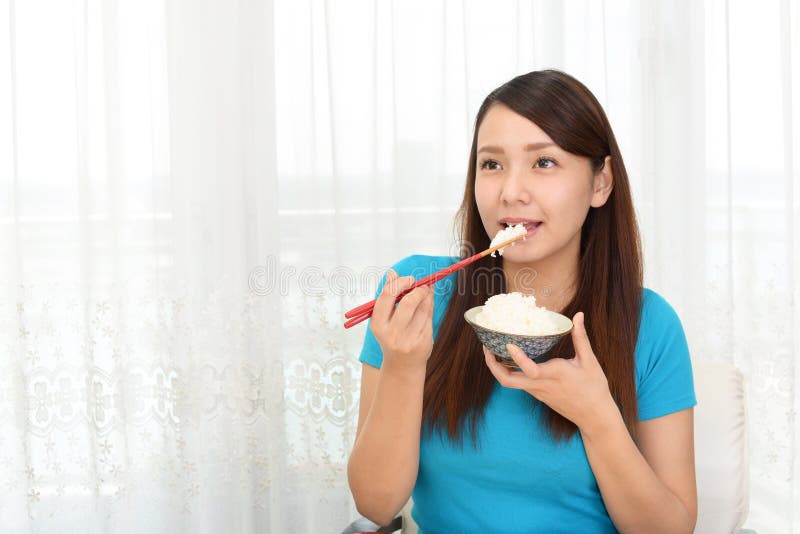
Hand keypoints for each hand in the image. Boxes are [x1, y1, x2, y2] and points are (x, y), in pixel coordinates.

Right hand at [370, 269, 433, 373]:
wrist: (402, 366)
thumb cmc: (392, 336)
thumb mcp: (384, 319)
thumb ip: (388, 296)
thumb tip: (392, 273)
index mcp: (378, 324)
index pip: (387, 296)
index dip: (400, 283)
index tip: (410, 279)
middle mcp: (392, 333)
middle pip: (408, 302)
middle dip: (419, 290)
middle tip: (422, 286)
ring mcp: (409, 339)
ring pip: (423, 309)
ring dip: (427, 297)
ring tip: (426, 294)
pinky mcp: (423, 343)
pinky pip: (430, 318)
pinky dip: (430, 308)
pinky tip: (427, 307)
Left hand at [483, 312, 618, 431]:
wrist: (595, 417)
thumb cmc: (594, 388)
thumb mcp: (590, 361)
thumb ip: (581, 338)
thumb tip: (578, 315)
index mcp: (554, 374)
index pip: (530, 370)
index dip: (517, 358)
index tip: (508, 344)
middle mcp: (541, 385)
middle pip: (507, 381)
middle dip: (492, 365)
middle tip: (486, 347)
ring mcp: (537, 392)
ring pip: (510, 383)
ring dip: (497, 368)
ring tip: (492, 349)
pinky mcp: (537, 395)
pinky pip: (517, 383)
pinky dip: (509, 371)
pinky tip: (508, 359)